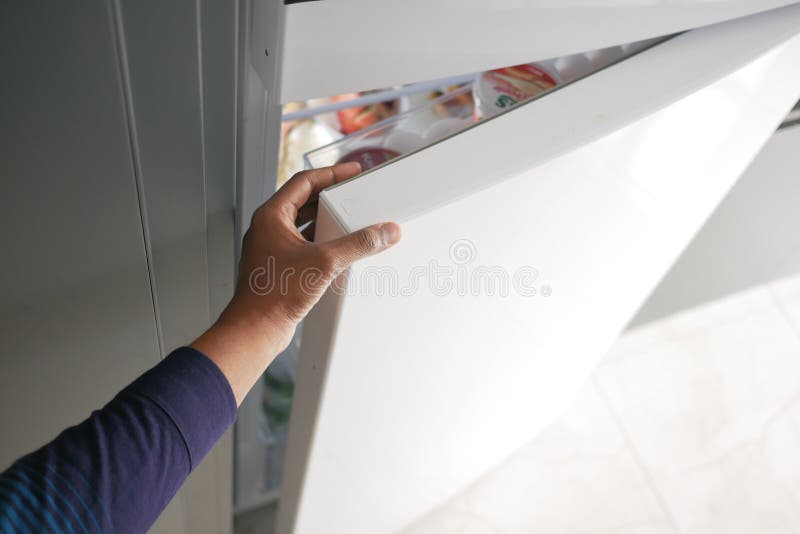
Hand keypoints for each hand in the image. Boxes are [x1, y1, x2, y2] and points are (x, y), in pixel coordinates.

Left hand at [192, 162, 400, 404]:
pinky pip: (303, 244)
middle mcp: (269, 228)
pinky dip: (321, 241)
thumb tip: (384, 232)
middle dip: (331, 196)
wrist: (256, 329)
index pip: (304, 181)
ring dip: (326, 219)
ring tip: (350, 217)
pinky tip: (338, 249)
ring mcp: (272, 247)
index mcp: (272, 216)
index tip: (352, 171)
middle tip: (354, 192)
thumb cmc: (273, 294)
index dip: (331, 173)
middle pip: (303, 200)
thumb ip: (358, 245)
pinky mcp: (278, 266)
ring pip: (303, 223)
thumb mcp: (324, 263)